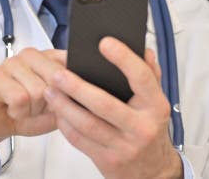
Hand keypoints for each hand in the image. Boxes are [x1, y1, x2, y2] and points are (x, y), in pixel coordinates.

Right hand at [0, 48, 65, 163]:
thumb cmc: (23, 112)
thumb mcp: (55, 109)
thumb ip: (71, 99)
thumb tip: (86, 93)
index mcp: (47, 58)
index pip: (70, 61)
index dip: (71, 85)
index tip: (62, 98)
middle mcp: (31, 55)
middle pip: (56, 76)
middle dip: (50, 102)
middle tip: (37, 107)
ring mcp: (12, 63)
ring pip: (38, 90)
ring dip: (32, 109)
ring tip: (24, 108)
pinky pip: (20, 98)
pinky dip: (19, 112)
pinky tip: (12, 109)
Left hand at [44, 38, 182, 178]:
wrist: (153, 172)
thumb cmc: (150, 131)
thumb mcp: (157, 103)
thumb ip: (150, 75)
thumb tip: (144, 50)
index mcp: (155, 106)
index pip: (141, 78)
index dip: (123, 58)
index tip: (105, 43)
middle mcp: (141, 127)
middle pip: (105, 104)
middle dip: (77, 87)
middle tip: (58, 73)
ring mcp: (124, 146)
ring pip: (88, 124)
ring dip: (65, 106)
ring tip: (51, 91)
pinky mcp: (107, 160)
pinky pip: (81, 140)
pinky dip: (66, 125)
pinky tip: (58, 112)